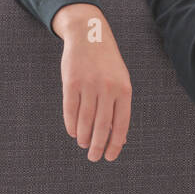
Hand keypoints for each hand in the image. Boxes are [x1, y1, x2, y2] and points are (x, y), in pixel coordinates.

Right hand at [53, 4, 131, 161]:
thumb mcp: (121, 81)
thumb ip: (120, 107)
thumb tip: (122, 137)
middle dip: (98, 145)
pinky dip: (71, 124)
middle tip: (94, 157)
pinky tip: (73, 133)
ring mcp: (89, 85)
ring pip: (85, 120)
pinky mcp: (71, 82)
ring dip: (84, 137)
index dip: (115, 143)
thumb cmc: (108, 64)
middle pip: (102, 125)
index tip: (111, 157)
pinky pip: (70, 109)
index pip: (121, 123)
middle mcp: (107, 88)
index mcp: (124, 90)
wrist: (90, 36)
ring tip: (84, 145)